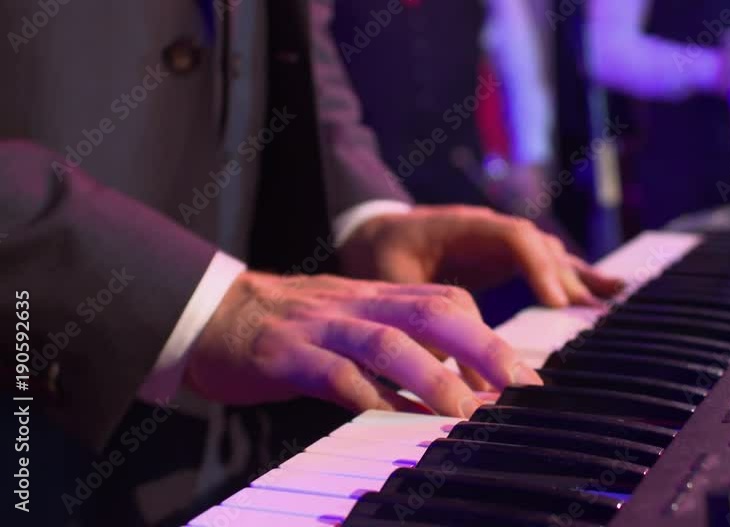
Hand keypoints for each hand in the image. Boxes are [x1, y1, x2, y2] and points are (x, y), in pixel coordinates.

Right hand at [184, 271, 543, 415]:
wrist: (207, 312)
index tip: (521, 378)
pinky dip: (369, 399)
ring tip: (466, 413)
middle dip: (483, 349)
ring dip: (433, 378)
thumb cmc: (288, 329)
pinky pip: (334, 375)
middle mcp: (357, 304)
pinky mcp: (285, 354)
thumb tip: (454, 389)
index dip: (488, 336)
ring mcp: (321, 327)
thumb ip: (397, 349)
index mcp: (376, 296)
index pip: (447, 301)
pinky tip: (393, 424)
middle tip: (520, 388)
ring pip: (387, 341)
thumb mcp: (348, 325)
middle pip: (433, 312)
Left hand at [338, 205, 623, 306]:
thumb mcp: (388, 280)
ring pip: (548, 254)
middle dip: (565, 277)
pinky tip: (603, 292)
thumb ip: (416, 310)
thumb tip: (446, 352)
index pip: (513, 236)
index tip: (554, 301)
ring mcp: (500, 243)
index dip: (538, 266)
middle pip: (539, 246)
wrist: (376, 234)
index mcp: (462, 226)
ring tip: (610, 300)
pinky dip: (573, 278)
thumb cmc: (381, 255)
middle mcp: (489, 229)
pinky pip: (546, 264)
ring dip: (577, 276)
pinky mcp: (506, 260)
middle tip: (588, 311)